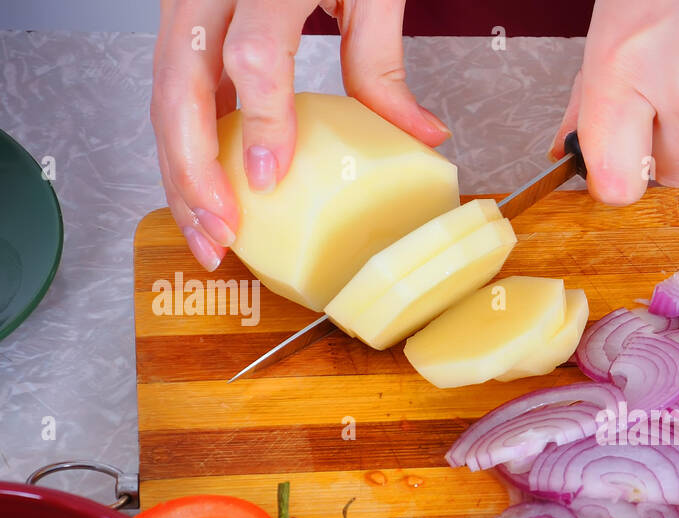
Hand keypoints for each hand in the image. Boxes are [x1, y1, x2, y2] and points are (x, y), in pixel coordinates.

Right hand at [150, 0, 449, 270]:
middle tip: (223, 233)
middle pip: (180, 82)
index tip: (270, 178)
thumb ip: (380, 61)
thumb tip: (420, 138)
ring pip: (162, 94)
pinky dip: (183, 149)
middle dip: (195, 169)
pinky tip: (202, 198)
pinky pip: (171, 92)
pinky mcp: (182, 24)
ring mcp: (186, 3)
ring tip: (206, 236)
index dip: (258, 121)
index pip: (254, 53)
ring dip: (178, 174)